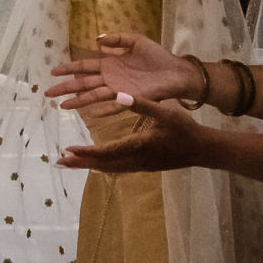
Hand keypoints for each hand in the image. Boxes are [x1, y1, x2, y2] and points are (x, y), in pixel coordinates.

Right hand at [44, 33, 205, 117]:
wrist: (176, 72)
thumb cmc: (157, 57)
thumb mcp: (136, 41)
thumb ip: (117, 39)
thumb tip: (97, 39)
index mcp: (109, 62)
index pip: (84, 66)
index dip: (69, 68)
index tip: (53, 71)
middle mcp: (110, 77)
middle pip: (83, 82)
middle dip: (65, 88)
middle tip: (48, 93)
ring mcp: (118, 89)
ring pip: (92, 94)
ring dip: (77, 100)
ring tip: (62, 106)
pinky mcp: (128, 97)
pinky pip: (110, 103)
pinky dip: (99, 108)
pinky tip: (87, 113)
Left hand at [58, 92, 215, 175]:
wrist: (203, 150)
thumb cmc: (184, 129)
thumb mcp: (165, 111)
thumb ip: (141, 103)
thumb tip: (118, 93)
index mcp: (138, 146)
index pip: (107, 152)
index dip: (86, 153)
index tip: (68, 150)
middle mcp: (136, 160)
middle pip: (103, 165)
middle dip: (81, 163)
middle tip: (59, 161)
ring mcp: (140, 166)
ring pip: (110, 169)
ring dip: (90, 166)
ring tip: (71, 163)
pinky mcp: (145, 166)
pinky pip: (119, 169)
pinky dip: (104, 167)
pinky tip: (97, 166)